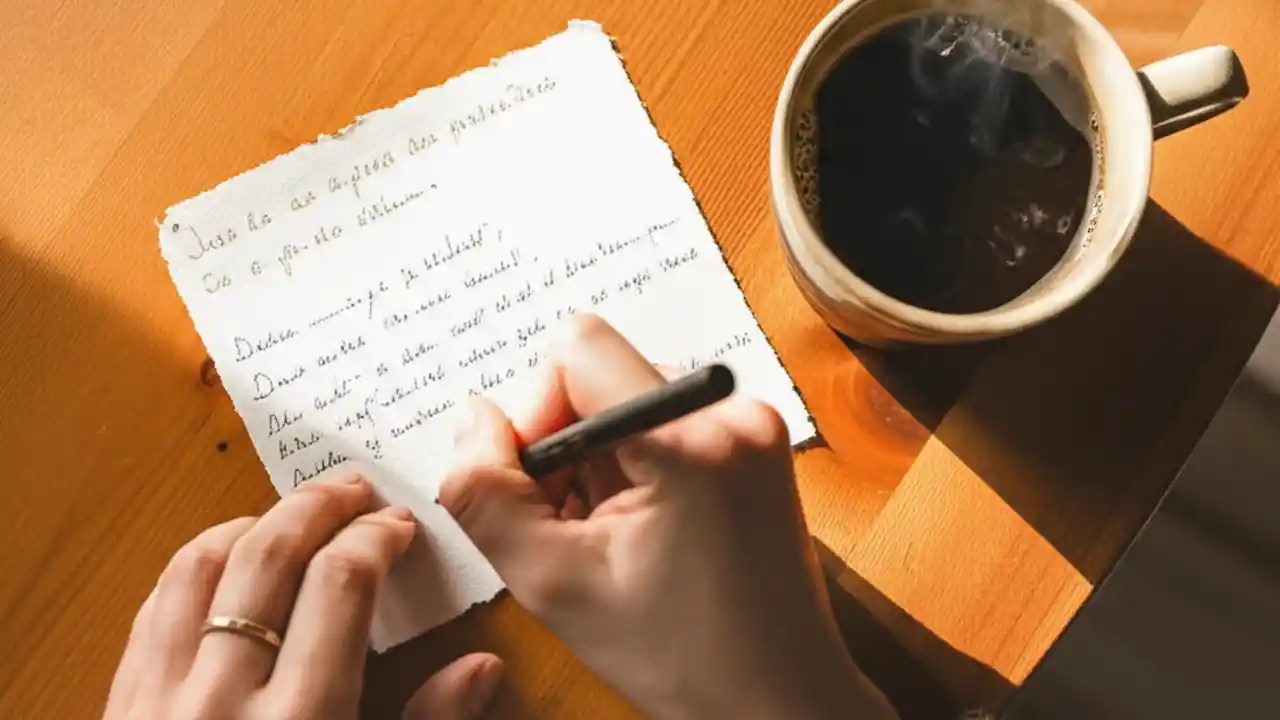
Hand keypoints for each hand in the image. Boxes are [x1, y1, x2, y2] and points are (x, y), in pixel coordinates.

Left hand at [104, 478, 502, 718]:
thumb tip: (482, 668)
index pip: (340, 585)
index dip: (375, 537)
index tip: (398, 524)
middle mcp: (221, 698)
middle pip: (267, 557)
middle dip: (315, 506)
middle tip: (352, 488)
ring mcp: (159, 700)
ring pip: (197, 569)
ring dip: (249, 524)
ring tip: (290, 514)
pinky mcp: (120, 707)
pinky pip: (154, 608)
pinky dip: (193, 566)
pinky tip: (223, 563)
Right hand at [440, 315, 895, 719]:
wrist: (780, 697)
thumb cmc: (680, 656)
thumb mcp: (552, 584)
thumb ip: (485, 492)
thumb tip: (474, 418)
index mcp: (691, 439)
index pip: (578, 347)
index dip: (534, 411)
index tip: (540, 487)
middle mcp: (733, 410)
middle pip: (602, 371)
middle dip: (565, 443)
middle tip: (573, 525)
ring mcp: (752, 423)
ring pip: (627, 397)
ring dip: (595, 458)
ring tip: (609, 534)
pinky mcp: (755, 440)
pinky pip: (663, 419)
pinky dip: (632, 463)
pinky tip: (638, 524)